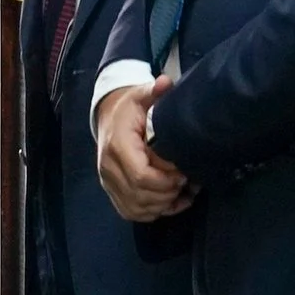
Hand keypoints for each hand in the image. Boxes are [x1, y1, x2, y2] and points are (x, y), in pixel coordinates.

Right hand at [94, 76, 192, 221]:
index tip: (183, 173)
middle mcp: (108, 168)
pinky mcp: (113, 192)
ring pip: (137, 208)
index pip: (141, 176)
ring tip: (182, 192)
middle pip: (141, 196)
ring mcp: (108, 183)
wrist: (108, 117)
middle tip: (186, 182)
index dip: (166, 181)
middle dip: (168, 194)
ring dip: (163, 205)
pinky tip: (171, 202)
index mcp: (117, 146)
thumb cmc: (129, 109)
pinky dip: (153, 212)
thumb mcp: (140, 96)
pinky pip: (132, 212)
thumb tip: (166, 82)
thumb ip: (154, 91)